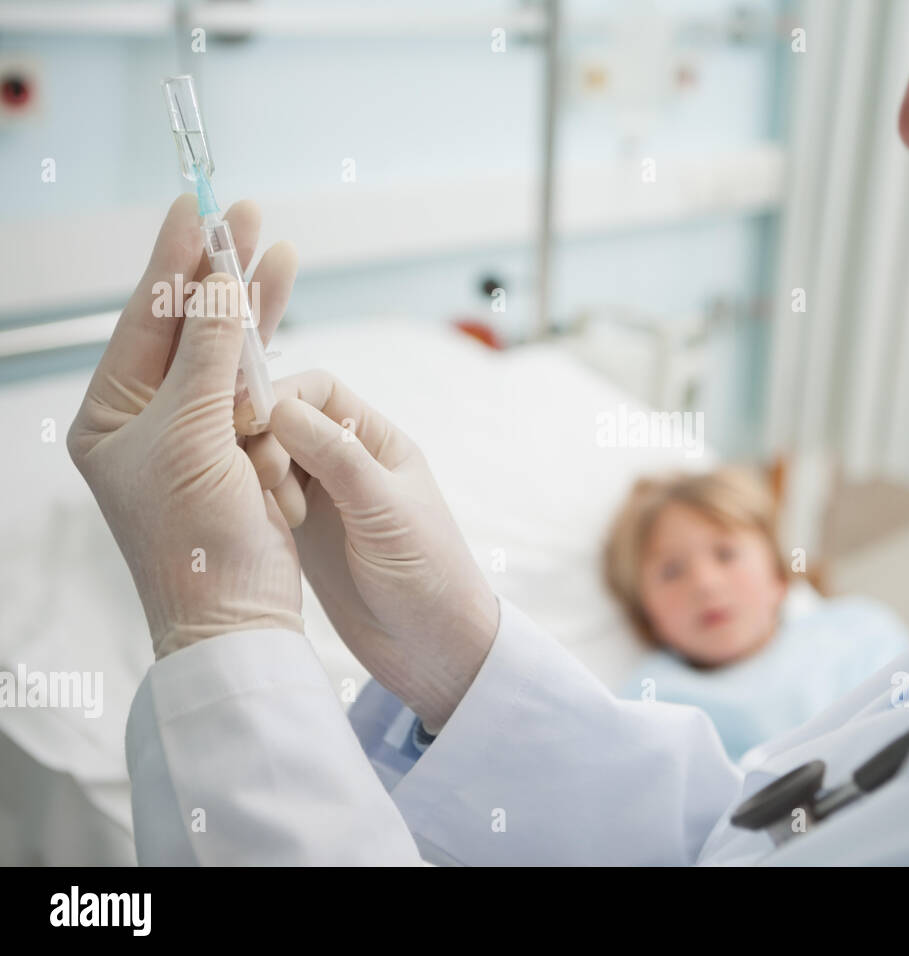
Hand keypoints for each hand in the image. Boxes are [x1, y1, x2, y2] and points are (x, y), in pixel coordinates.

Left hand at [68, 194, 302, 659]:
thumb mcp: (194, 438)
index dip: (173, 261)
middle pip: (189, 329)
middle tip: (247, 213)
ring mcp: (197, 437)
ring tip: (281, 254)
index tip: (196, 206)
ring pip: (229, 356)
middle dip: (220, 273)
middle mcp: (148, 421)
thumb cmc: (196, 541)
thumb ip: (212, 357)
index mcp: (111, 417)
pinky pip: (258, 394)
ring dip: (255, 310)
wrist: (239, 619)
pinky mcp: (241, 455)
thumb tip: (221, 283)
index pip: (144, 322)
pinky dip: (272, 365)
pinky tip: (283, 328)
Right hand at [235, 370, 500, 729]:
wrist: (434, 652)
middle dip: (262, 440)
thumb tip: (281, 408)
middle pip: (284, 421)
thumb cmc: (430, 579)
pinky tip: (253, 526)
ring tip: (272, 514)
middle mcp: (348, 463)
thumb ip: (338, 460)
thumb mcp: (386, 514)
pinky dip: (250, 504)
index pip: (318, 391)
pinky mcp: (301, 533)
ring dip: (254, 475)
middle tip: (264, 482)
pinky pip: (262, 500)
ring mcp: (322, 498)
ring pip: (267, 460)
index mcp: (379, 443)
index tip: (249, 423)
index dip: (279, 396)